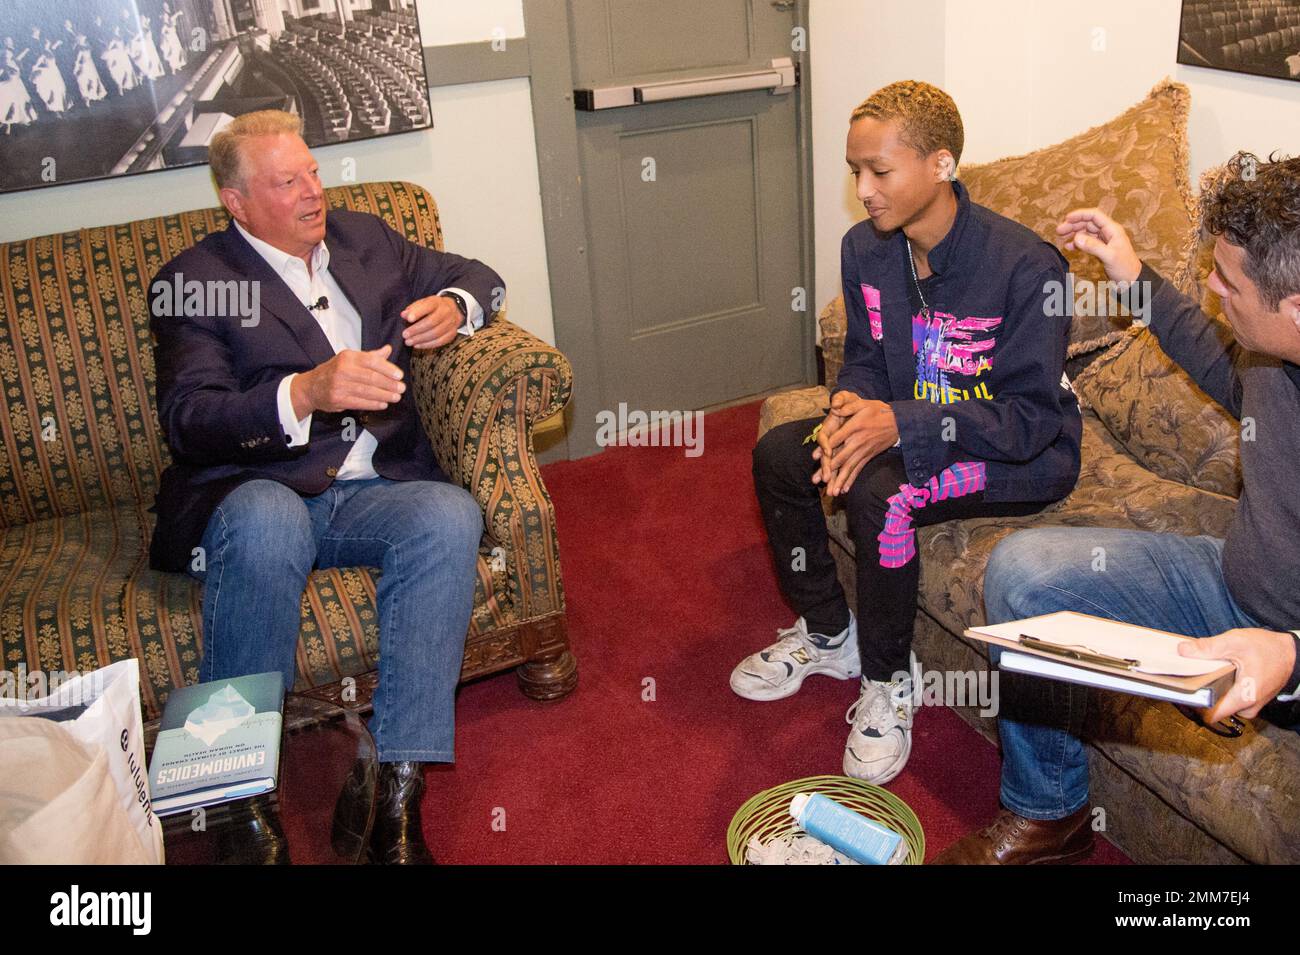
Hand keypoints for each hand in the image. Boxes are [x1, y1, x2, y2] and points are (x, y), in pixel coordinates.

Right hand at [292, 344, 404, 415]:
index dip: (388, 369)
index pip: (371, 361)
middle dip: (389, 384)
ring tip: (396, 397)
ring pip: (367, 391)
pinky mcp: (337, 399)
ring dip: (384, 395)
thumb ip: (371, 356)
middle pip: (371, 377)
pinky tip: (383, 404)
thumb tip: (388, 349)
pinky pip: (359, 402)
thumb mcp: (351, 359)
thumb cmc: (336, 371)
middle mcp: (343, 369)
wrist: (312, 386)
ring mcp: (339, 385)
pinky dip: (373, 404)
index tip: (399, 375)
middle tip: (401, 388)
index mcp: (348, 357)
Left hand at [401, 295, 463, 349]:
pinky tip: (418, 345)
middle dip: (417, 330)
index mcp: (436, 302)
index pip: (428, 306)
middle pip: (432, 322)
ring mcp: (451, 323)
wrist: (452, 310)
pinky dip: (428, 345)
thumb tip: (404, 315)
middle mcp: (446, 312)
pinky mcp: (452, 333)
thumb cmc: (433, 308)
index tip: (408, 319)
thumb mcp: (422, 303)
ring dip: (420, 339)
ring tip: (409, 342)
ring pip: (436, 333)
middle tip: (405, 335)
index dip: (418, 312)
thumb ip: (413, 308)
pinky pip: (440, 341)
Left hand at [814, 393, 898, 496]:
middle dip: (829, 470)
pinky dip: (851, 480)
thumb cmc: (878, 411)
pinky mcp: (868, 457)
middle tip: (819, 481)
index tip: (816, 457)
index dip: (825, 448)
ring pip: (849, 468)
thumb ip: (848, 406)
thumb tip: (834, 408)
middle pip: (841, 458)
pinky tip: (844, 490)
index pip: (836, 439)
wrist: (899, 422)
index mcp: (854, 428)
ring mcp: (863, 451)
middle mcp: (857, 442)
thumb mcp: (863, 404)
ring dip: (839, 481)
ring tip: (831, 493)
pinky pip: (858, 470)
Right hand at [1056, 208, 1141, 283]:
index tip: (1067, 219)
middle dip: (1074, 224)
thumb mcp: (1109, 256)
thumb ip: (1093, 246)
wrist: (1131, 281)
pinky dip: (1077, 243)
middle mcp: (1108, 232)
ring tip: (1061, 237)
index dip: (1080, 215)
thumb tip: (1076, 238)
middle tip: (1059, 230)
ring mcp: (1104, 240)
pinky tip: (1069, 247)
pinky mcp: (1101, 249)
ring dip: (1074, 233)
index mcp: (1112, 230)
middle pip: (1088, 223)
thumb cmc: (1124, 268)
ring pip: (1086, 232)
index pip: (1095, 215)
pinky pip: (1087, 242)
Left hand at [1178, 628, 1297, 721]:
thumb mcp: (1235, 642)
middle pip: (1213, 709)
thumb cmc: (1267, 649)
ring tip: (1197, 673)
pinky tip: (1212, 674)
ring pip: (1221, 703)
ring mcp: (1248, 705)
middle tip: (1184, 678)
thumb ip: (1208, 647)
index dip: (1193, 705)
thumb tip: (1182, 650)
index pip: (1211, 714)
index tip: (1180, 691)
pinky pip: (1228, 698)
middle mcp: (1246, 707)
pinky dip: (1219, 688)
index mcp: (1243, 697)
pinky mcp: (1248, 700)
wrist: (1292, 653)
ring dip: (1209, 690)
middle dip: (1198, 694)